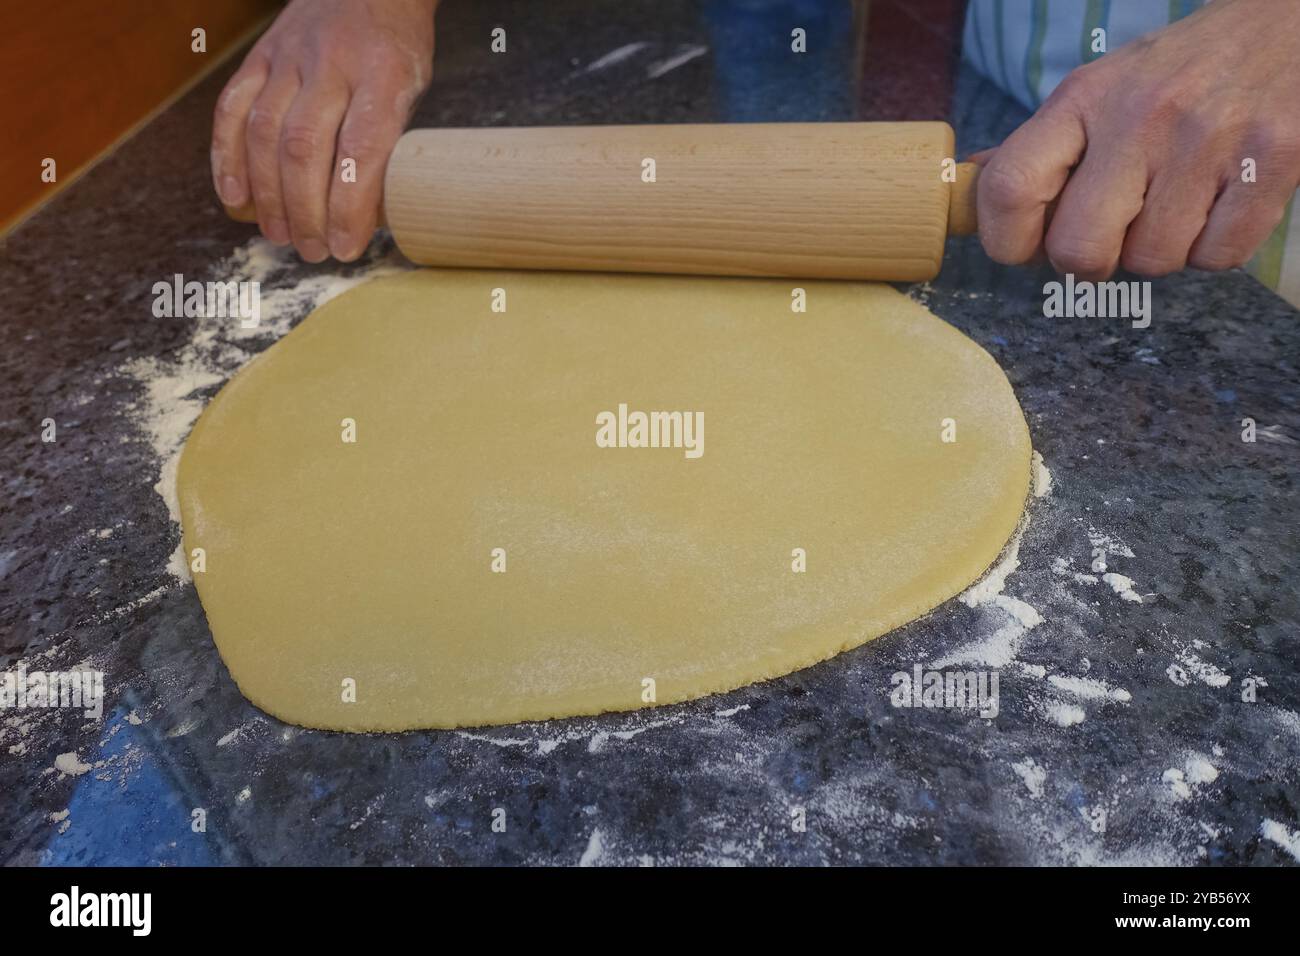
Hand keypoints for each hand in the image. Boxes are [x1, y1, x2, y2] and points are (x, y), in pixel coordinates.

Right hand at [210, 0, 436, 261]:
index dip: (350, 206)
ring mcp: (289, 57)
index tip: (347, 247)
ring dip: (268, 195)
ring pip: (265, 133)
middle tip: (313, 251)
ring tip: (280, 236)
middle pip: (304, 147)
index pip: (361, 149)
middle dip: (306, 211)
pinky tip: (235, 198)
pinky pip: (232, 109)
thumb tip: (368, 218)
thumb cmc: (397, 48)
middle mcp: (331, 63)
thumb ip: (391, 144)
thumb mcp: (414, 89)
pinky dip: (227, 158)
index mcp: (383, 73)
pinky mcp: (259, 56)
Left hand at [976, 0, 1299, 279]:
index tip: (1024, 247)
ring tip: (1174, 203)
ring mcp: (1208, 139)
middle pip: (1078, 250)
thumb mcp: (1098, 90)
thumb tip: (966, 186)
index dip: (1006, 241)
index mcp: (1082, 98)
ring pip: (1151, 263)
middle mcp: (1140, 116)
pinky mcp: (1273, 160)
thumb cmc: (1176, 74)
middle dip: (1089, 262)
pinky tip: (1218, 203)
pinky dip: (1214, 248)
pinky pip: (1216, 257)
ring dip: (1158, 251)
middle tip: (1110, 235)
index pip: (1009, 189)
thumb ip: (1038, 146)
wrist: (1285, 25)